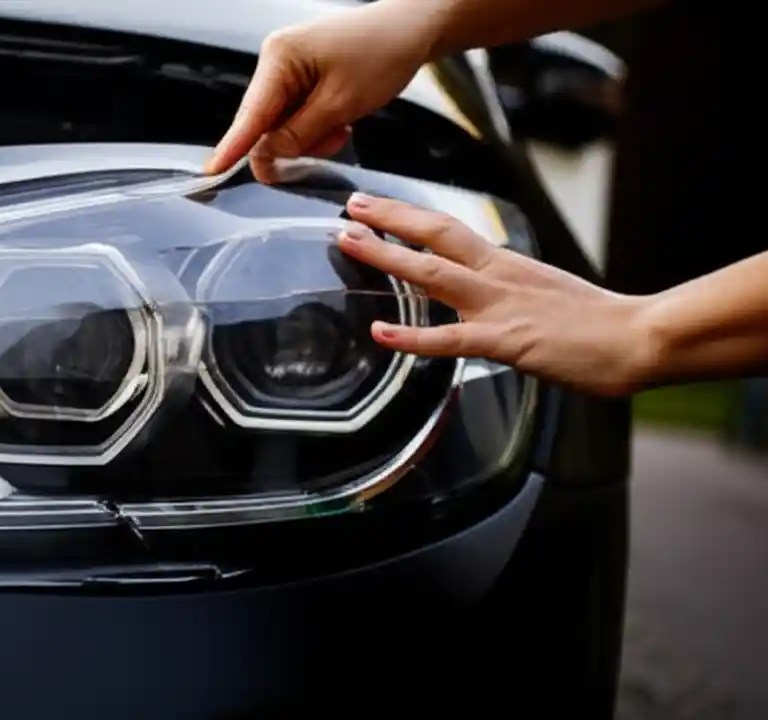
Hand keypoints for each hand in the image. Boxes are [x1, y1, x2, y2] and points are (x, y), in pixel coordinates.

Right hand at [204, 3, 438, 181]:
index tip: (212, 172)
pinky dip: (316, 125)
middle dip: (294, 143)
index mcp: (280, 58)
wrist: (413, 28)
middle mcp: (276, 60)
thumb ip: (298, 136)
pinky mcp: (302, 75)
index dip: (233, 148)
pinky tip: (340, 119)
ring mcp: (288, 67)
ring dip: (310, 137)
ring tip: (343, 125)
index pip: (250, 114)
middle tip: (332, 140)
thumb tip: (265, 159)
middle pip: (265, 123)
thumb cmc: (383, 52)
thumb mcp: (340, 104)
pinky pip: (296, 114)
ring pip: (283, 124)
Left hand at [338, 193, 655, 396]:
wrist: (641, 338)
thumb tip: (485, 296)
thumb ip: (508, 293)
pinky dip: (412, 337)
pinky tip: (380, 334)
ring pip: (432, 273)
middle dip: (389, 219)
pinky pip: (450, 338)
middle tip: (350, 207)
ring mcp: (499, 306)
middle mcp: (498, 276)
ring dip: (387, 254)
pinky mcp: (506, 340)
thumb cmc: (600, 324)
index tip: (375, 205)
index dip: (409, 216)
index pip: (449, 230)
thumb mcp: (544, 295)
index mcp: (507, 265)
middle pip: (435, 235)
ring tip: (349, 242)